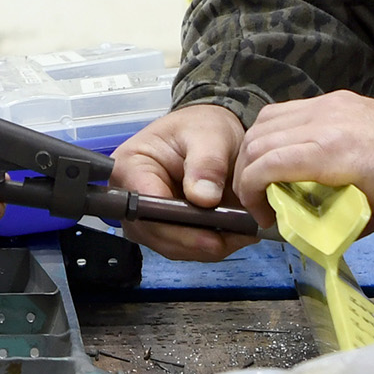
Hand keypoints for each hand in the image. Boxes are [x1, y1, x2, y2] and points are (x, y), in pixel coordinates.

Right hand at [111, 103, 257, 262]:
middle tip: (239, 235)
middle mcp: (130, 196)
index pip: (145, 206)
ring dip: (208, 245)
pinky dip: (210, 244)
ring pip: (172, 246)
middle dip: (199, 239)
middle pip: (157, 233)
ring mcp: (144, 217)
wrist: (208, 134)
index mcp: (130, 166)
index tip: (212, 234)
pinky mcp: (162, 229)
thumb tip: (204, 199)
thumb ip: (207, 164)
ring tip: (242, 231)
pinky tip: (234, 233)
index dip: (178, 224)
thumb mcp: (209, 135)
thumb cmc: (201, 126)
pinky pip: (184, 247)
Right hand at [233, 91, 373, 226]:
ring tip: (263, 172)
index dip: (249, 191)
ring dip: (256, 148)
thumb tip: (291, 226)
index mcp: (328, 154)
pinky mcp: (336, 97)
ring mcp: (329, 105)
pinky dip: (276, 130)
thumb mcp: (357, 217)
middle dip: (246, 172)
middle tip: (255, 197)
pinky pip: (290, 109)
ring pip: (267, 119)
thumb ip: (319, 219)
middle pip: (258, 140)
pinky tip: (282, 150)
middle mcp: (323, 122)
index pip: (265, 164)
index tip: (261, 215)